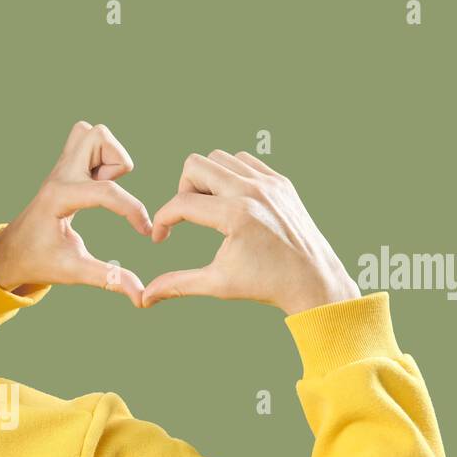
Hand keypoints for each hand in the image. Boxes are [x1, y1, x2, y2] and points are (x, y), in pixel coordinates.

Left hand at [0, 121, 152, 305]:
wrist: (11, 253)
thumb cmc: (40, 261)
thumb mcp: (74, 272)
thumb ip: (109, 280)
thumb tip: (141, 297)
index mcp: (58, 198)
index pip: (105, 191)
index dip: (133, 211)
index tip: (146, 233)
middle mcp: (59, 175)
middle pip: (95, 136)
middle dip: (116, 162)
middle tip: (113, 192)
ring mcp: (60, 168)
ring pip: (90, 133)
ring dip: (108, 155)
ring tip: (106, 187)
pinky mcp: (64, 169)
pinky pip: (87, 143)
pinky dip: (101, 157)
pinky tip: (100, 186)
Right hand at [143, 150, 359, 314]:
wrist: (312, 279)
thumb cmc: (264, 284)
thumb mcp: (217, 284)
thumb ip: (177, 284)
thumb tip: (144, 298)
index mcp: (235, 215)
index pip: (181, 203)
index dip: (161, 220)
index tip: (161, 238)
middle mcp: (252, 191)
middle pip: (195, 165)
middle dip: (182, 191)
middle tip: (188, 217)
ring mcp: (268, 182)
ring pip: (219, 158)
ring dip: (206, 181)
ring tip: (209, 210)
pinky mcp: (280, 181)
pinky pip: (244, 161)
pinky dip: (230, 177)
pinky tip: (231, 203)